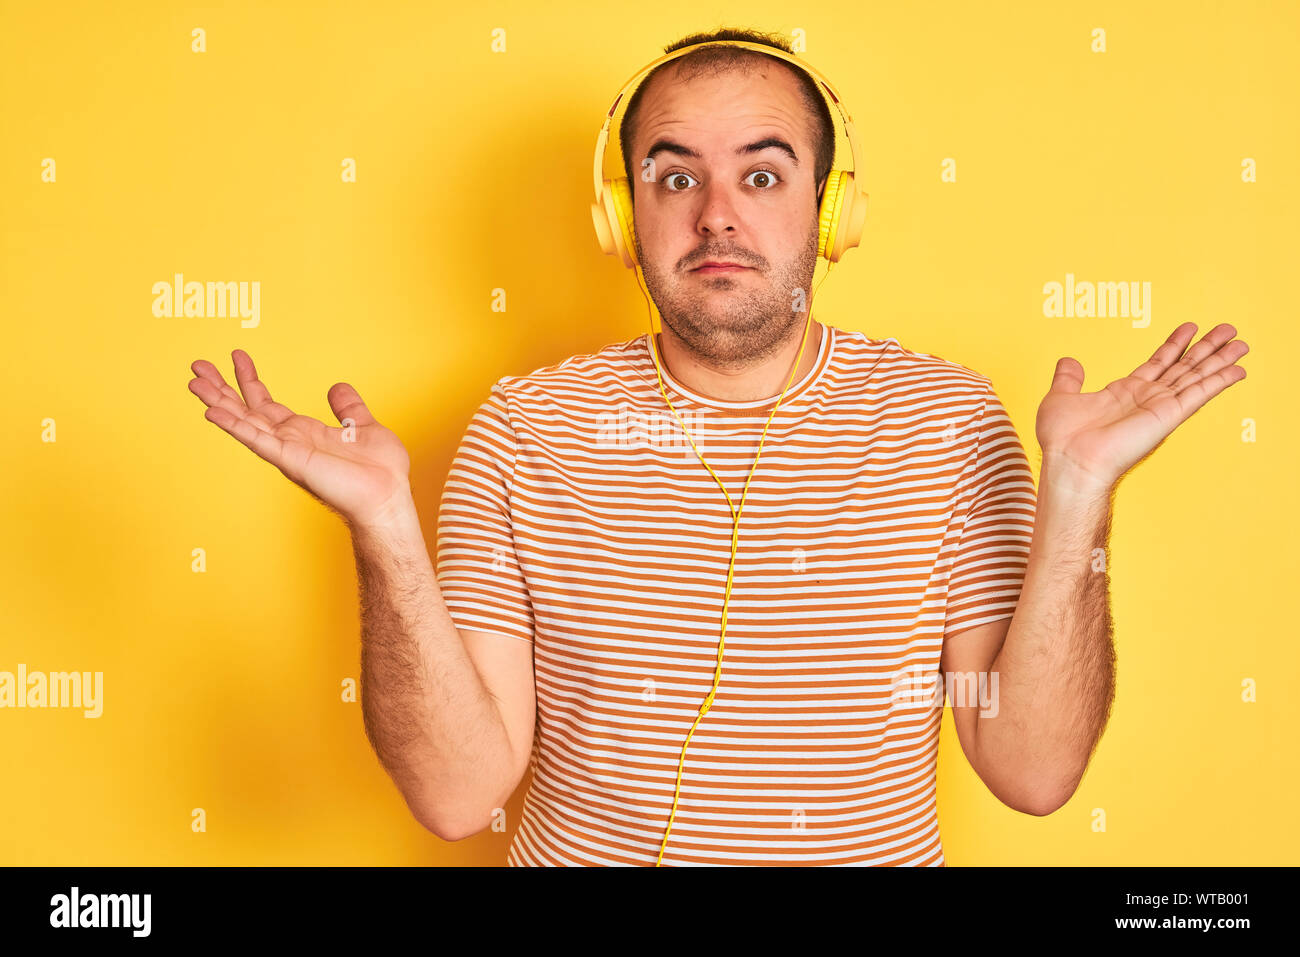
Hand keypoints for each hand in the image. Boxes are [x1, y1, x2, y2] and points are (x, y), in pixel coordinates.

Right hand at [188, 349, 412, 528]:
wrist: (388, 496)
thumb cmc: (380, 472)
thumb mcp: (364, 426)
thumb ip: (348, 408)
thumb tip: (337, 387)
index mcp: (303, 432)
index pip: (266, 403)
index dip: (249, 380)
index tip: (236, 356)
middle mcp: (289, 441)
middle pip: (245, 410)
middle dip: (221, 389)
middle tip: (197, 366)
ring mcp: (287, 451)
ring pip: (244, 422)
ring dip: (218, 402)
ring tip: (194, 383)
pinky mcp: (291, 460)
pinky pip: (257, 440)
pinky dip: (234, 426)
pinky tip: (213, 413)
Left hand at [1036, 322, 1248, 491]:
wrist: (1069, 461)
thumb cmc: (1061, 439)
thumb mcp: (1061, 397)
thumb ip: (1069, 378)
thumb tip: (1068, 362)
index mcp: (1124, 393)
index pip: (1157, 363)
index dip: (1175, 345)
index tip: (1190, 328)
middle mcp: (1146, 399)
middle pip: (1184, 367)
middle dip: (1206, 348)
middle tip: (1228, 329)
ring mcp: (1159, 407)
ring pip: (1196, 376)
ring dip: (1220, 360)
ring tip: (1241, 343)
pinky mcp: (1168, 415)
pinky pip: (1198, 393)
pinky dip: (1219, 380)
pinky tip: (1237, 370)